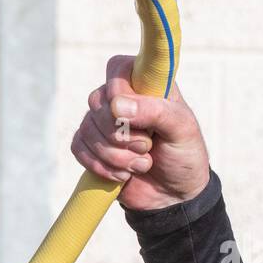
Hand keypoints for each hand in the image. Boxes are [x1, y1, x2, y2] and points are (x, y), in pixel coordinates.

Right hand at [70, 54, 211, 210]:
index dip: (121, 93)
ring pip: (87, 130)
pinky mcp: (91, 146)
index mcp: (144, 84)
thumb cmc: (184, 155)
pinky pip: (78, 148)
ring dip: (116, 156)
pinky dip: (100, 166)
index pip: (117, 68)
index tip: (141, 119)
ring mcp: (103, 123)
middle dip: (123, 135)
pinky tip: (123, 175)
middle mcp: (120, 99)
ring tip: (142, 164)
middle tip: (148, 146)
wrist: (175, 195)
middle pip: (98, 103)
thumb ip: (156, 111)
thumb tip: (117, 106)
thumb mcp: (182, 130)